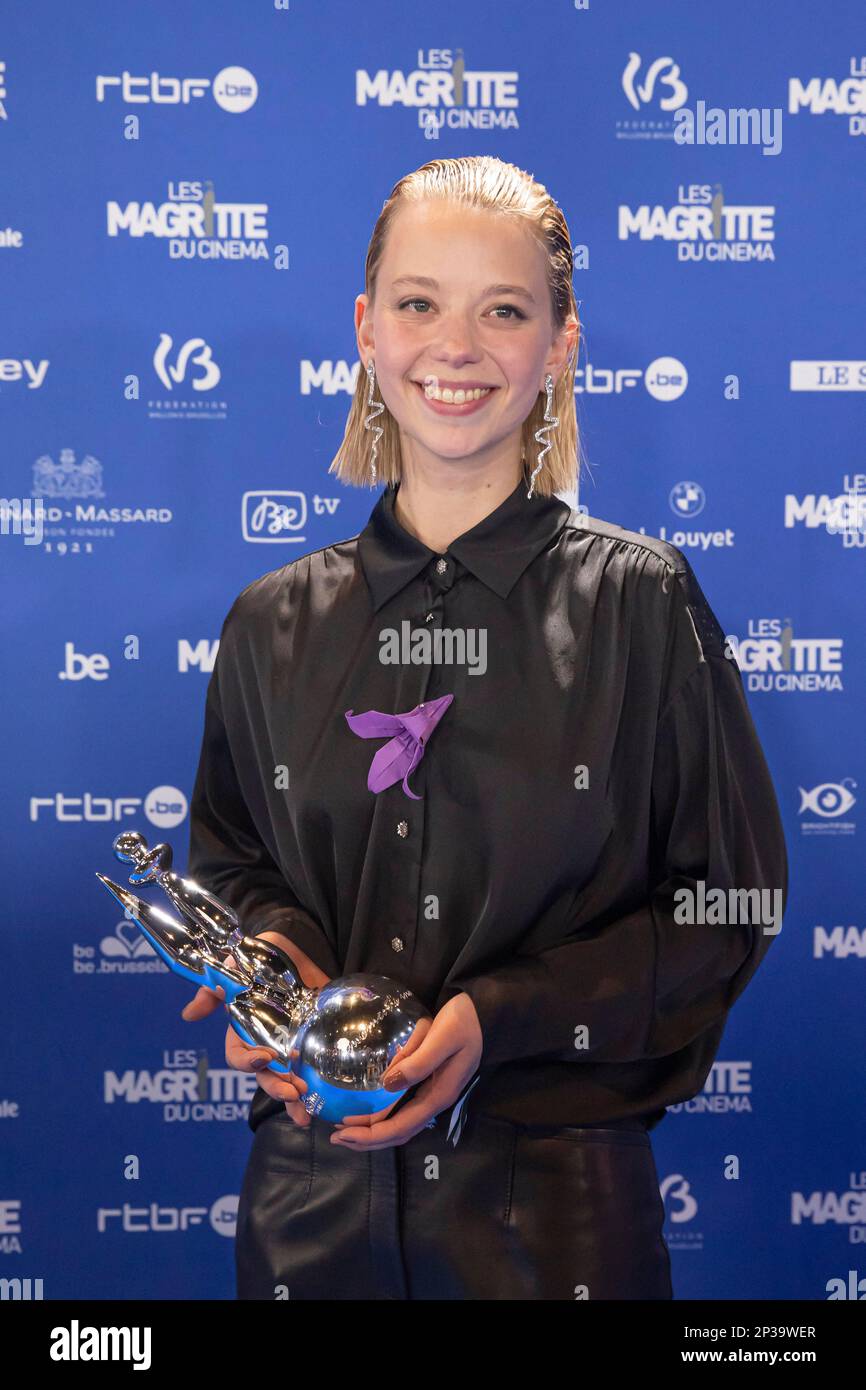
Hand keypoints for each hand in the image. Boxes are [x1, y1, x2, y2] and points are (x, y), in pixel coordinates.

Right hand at [181, 931, 331, 1126]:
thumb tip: (188, 1014)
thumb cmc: (257, 958)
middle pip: (266, 1076)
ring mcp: (291, 1044)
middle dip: (276, 1089)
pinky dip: (320, 1083)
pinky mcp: (315, 1039)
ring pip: (290, 1079)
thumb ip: (212, 990)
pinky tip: (326, 1098)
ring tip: (307, 1109)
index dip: (247, 1062)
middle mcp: (266, 1044)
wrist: (296, 945)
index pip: (239, 1057)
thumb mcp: (232, 969)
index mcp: (243, 1032)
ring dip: (296, 1098)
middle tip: (292, 1094)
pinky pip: (315, 1066)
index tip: (263, 1058)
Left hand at [329, 992, 482, 1150]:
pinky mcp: (430, 1084)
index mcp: (438, 1095)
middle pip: (398, 1132)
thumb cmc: (463, 1023)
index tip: (343, 1132)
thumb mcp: (440, 1038)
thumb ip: (416, 1062)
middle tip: (335, 1137)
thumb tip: (387, 1084)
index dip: (371, 1134)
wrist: (484, 1014)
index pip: (400, 1127)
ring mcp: (433, 1094)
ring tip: (346, 1128)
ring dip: (373, 1130)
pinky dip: (383, 1116)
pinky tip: (369, 1110)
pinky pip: (403, 1109)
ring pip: (400, 1124)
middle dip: (367, 1139)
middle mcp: (435, 1101)